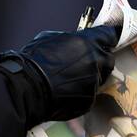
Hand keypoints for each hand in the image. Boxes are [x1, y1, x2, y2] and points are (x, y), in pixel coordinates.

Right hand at [0, 22, 120, 121]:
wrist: (28, 88)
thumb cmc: (34, 62)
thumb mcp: (49, 38)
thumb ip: (68, 39)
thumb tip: (72, 41)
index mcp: (86, 42)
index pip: (108, 35)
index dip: (107, 37)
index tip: (107, 39)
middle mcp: (94, 61)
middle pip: (108, 59)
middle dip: (100, 60)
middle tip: (86, 63)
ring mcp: (93, 82)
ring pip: (97, 79)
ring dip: (87, 78)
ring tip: (67, 80)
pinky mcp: (88, 100)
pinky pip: (88, 95)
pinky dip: (79, 93)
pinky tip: (64, 92)